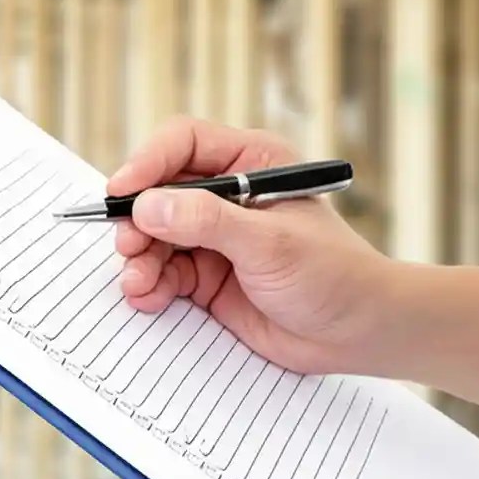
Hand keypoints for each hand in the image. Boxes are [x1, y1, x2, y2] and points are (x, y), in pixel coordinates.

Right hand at [109, 118, 393, 374]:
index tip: (122, 192)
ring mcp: (215, 238)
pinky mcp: (208, 277)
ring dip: (139, 258)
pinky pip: (164, 273)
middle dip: (137, 221)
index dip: (147, 163)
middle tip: (129, 248)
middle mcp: (228, 195)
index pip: (183, 144)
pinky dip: (149, 284)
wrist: (357, 334)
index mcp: (251, 162)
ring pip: (155, 236)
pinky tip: (148, 298)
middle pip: (159, 192)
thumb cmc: (332, 275)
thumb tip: (147, 207)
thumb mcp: (269, 243)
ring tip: (138, 284)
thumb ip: (207, 222)